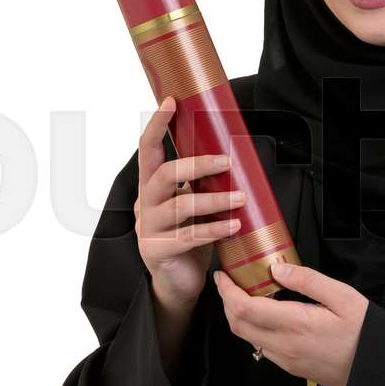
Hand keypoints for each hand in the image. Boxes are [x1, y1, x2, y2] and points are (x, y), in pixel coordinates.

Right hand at [135, 96, 246, 310]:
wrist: (177, 283)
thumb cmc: (187, 239)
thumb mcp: (191, 206)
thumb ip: (197, 185)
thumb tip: (229, 156)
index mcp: (150, 187)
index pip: (147, 150)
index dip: (156, 125)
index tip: (172, 102)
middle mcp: (144, 204)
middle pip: (163, 174)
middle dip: (196, 164)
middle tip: (226, 161)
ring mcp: (148, 229)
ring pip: (179, 206)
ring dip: (213, 199)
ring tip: (240, 198)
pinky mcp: (158, 251)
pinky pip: (188, 236)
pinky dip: (213, 228)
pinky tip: (233, 225)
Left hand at [213, 261, 368, 385]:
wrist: (376, 370)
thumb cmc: (365, 333)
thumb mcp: (343, 296)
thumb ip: (308, 280)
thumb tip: (278, 268)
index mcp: (295, 324)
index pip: (245, 308)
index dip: (226, 291)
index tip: (223, 276)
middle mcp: (285, 346)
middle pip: (238, 325)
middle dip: (226, 302)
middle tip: (228, 283)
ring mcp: (286, 360)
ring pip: (247, 338)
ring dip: (238, 316)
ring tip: (245, 295)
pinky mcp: (291, 367)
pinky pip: (262, 348)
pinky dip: (253, 329)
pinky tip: (265, 315)